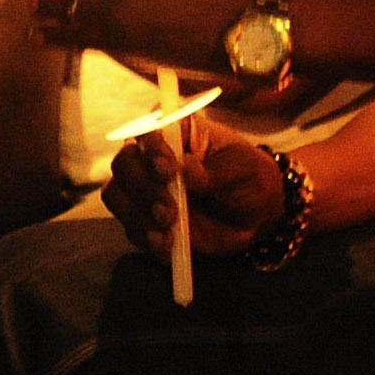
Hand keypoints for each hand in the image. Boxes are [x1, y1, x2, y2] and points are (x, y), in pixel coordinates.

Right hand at [104, 120, 284, 265]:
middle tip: (168, 209)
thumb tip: (187, 171)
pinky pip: (130, 227)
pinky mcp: (146, 219)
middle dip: (142, 188)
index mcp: (178, 132)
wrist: (257, 216)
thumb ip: (217, 169)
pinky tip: (166, 246)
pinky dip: (145, 237)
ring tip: (168, 230)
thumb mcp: (245, 168)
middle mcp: (153, 156)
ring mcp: (146, 189)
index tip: (168, 170)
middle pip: (124, 163)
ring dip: (138, 215)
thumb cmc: (251, 178)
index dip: (151, 148)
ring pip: (117, 195)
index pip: (149, 129)